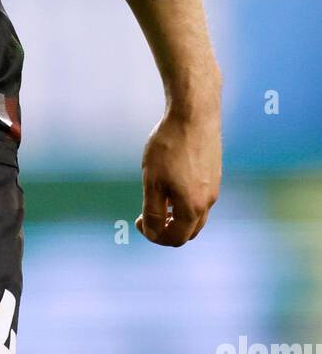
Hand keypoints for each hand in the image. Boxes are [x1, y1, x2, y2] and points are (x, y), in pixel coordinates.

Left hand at [135, 105, 221, 245]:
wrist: (194, 114)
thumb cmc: (169, 147)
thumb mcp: (153, 181)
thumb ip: (153, 210)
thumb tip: (152, 232)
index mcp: (193, 208)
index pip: (175, 238)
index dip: (154, 236)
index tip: (138, 220)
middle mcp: (209, 201)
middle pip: (188, 231)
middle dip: (167, 230)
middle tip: (148, 216)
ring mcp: (214, 187)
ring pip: (197, 215)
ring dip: (177, 216)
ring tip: (159, 201)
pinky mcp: (215, 172)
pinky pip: (201, 197)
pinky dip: (186, 201)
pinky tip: (172, 182)